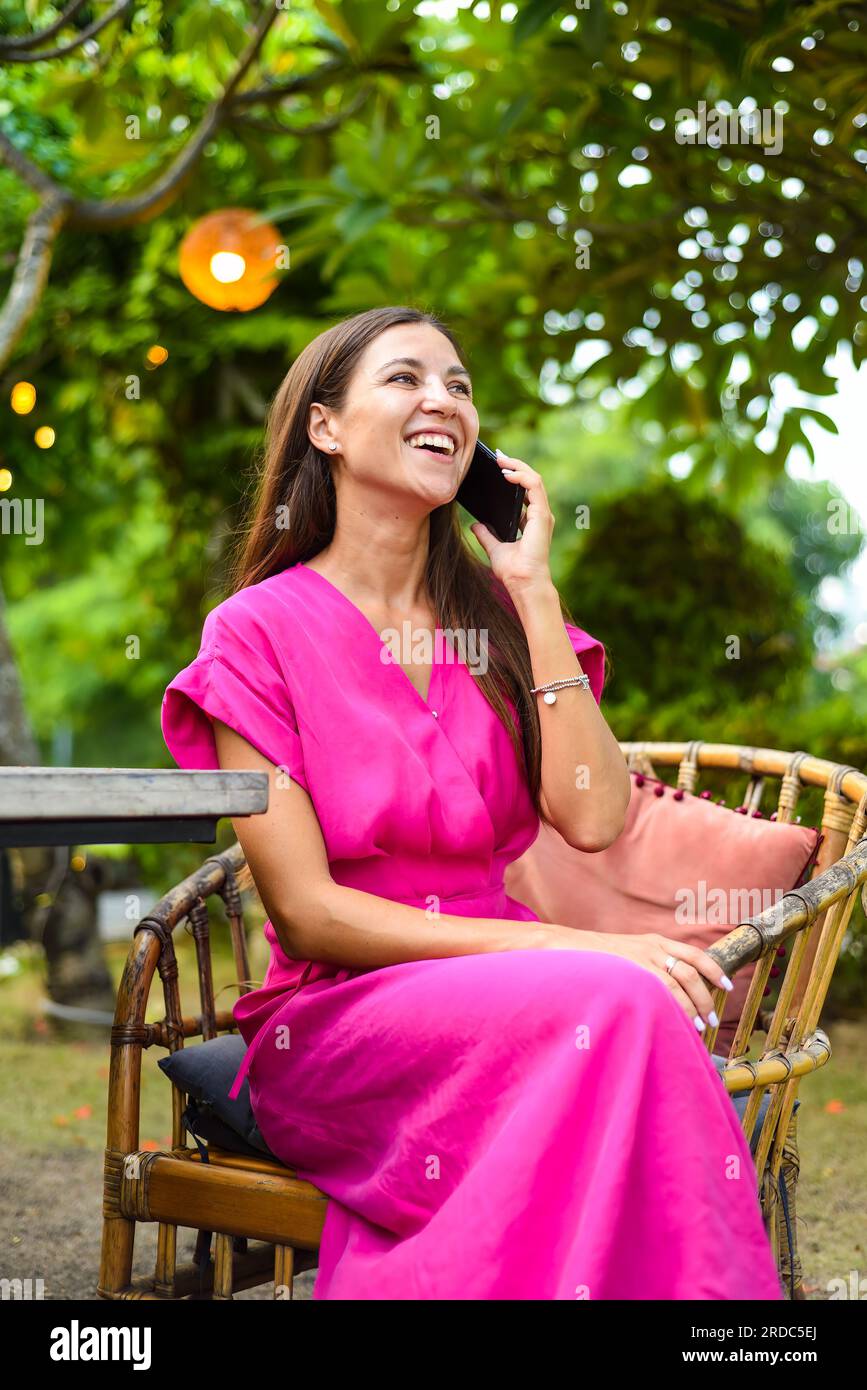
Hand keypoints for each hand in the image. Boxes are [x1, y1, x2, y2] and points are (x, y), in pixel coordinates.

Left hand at [469, 449, 553, 593]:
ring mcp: (542, 514)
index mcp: (532, 521)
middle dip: (514, 466)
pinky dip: (521, 476)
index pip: (525, 491)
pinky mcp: (541, 515)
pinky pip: (534, 486)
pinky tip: (507, 473)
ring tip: (501, 460)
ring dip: (517, 467)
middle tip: (497, 457)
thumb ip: (487, 535)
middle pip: (530, 481)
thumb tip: (475, 524)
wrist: (523, 583)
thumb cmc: (514, 571)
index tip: (498, 467)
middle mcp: (539, 515)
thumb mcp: (494, 549)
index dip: (514, 476)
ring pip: (534, 479)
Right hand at [540, 927, 733, 1034]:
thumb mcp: (628, 952)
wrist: (564, 946)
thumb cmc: (596, 956)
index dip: (713, 970)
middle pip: (689, 973)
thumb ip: (649, 963)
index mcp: (654, 941)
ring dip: (690, 1007)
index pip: (693, 954)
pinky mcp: (626, 972)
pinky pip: (655, 992)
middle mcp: (650, 947)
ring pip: (675, 985)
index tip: (727, 987)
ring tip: (696, 1027)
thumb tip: (671, 990)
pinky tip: (672, 1022)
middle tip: (710, 1019)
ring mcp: (637, 959)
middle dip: (704, 998)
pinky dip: (669, 1008)